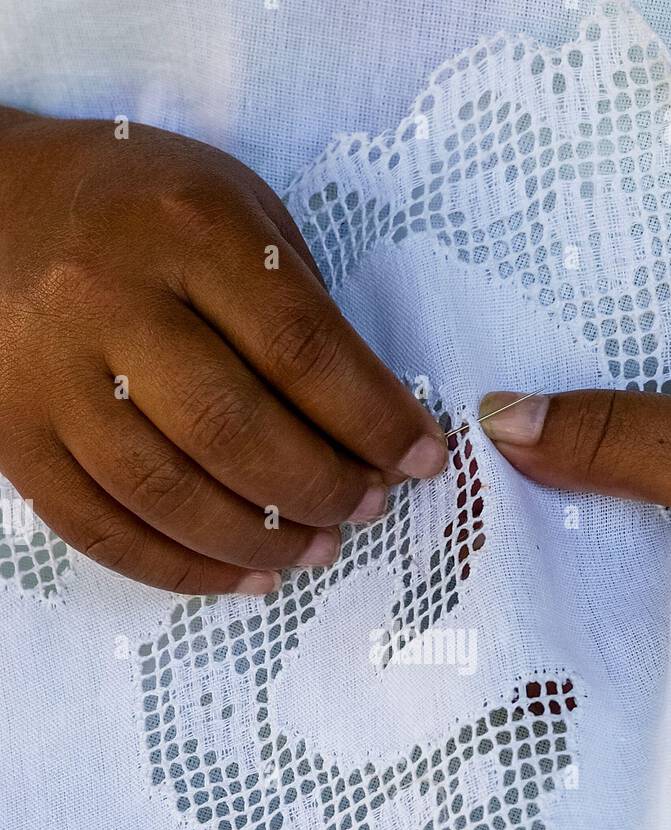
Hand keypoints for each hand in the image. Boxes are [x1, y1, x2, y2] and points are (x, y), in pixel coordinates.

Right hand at [0, 111, 445, 593]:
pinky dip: (182, 570)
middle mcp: (108, 302)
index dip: (373, 418)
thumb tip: (365, 420)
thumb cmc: (131, 205)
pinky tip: (243, 577)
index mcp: (184, 229)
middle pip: (233, 430)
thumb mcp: (230, 206)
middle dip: (321, 488)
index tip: (423, 458)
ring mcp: (49, 377)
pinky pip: (101, 529)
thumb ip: (294, 302)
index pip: (299, 346)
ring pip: (166, 493)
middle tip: (369, 509)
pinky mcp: (13, 437)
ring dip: (261, 541)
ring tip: (318, 551)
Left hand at [479, 385, 670, 688]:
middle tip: (454, 498)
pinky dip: (624, 519)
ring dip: (573, 532)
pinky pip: (661, 557)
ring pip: (622, 584)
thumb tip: (503, 425)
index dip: (497, 594)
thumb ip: (614, 445)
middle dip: (525, 558)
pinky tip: (585, 480)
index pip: (562, 656)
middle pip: (585, 618)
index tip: (444, 528)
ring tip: (503, 481)